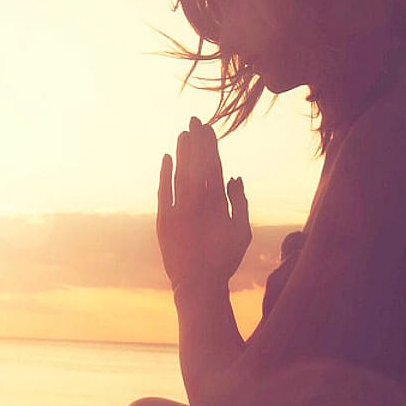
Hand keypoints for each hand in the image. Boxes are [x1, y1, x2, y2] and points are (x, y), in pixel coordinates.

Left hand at [157, 117, 250, 290]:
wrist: (197, 284)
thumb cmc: (224, 259)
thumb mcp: (242, 232)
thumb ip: (239, 202)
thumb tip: (234, 176)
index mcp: (218, 204)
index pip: (214, 166)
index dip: (211, 145)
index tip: (209, 128)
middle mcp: (197, 204)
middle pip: (197, 165)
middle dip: (196, 141)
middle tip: (194, 120)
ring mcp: (178, 211)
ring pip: (180, 174)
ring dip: (182, 152)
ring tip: (183, 133)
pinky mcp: (163, 221)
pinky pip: (163, 191)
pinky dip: (164, 174)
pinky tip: (166, 157)